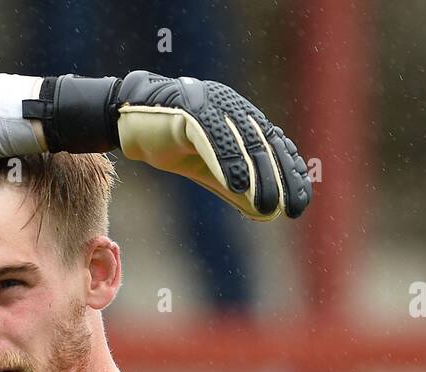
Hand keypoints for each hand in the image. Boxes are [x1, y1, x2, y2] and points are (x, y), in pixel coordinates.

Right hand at [23, 70, 310, 221]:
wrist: (126, 118)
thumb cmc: (167, 141)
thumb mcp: (204, 169)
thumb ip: (233, 187)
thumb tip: (264, 212)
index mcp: (238, 117)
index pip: (272, 145)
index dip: (288, 173)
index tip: (300, 203)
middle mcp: (231, 107)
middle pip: (263, 145)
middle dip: (279, 179)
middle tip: (291, 208)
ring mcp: (210, 105)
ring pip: (242, 142)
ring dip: (258, 176)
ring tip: (268, 206)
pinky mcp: (189, 110)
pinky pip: (213, 139)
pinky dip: (227, 164)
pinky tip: (239, 188)